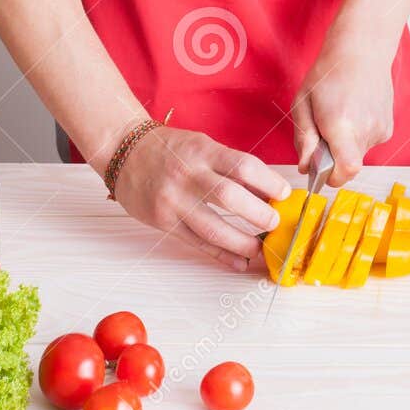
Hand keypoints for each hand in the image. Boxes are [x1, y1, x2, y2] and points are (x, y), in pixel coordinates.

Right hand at [112, 126, 292, 271]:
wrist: (124, 151)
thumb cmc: (169, 148)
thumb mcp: (202, 146)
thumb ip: (231, 168)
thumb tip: (266, 194)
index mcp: (203, 152)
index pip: (244, 166)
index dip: (269, 182)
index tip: (284, 194)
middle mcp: (189, 175)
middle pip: (230, 197)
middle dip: (259, 215)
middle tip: (274, 223)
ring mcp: (174, 200)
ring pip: (213, 227)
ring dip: (242, 243)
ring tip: (260, 250)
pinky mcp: (163, 221)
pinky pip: (197, 243)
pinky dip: (221, 255)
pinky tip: (238, 262)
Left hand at [291, 31, 395, 184]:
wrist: (361, 52)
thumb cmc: (328, 74)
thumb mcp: (302, 103)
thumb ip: (303, 138)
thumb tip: (306, 166)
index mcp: (341, 124)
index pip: (346, 170)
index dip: (331, 178)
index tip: (319, 170)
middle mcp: (365, 130)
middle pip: (348, 166)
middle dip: (332, 159)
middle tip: (323, 133)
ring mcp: (380, 130)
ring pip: (357, 155)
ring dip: (345, 146)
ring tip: (339, 117)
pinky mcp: (388, 128)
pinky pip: (367, 144)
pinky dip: (357, 137)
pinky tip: (353, 114)